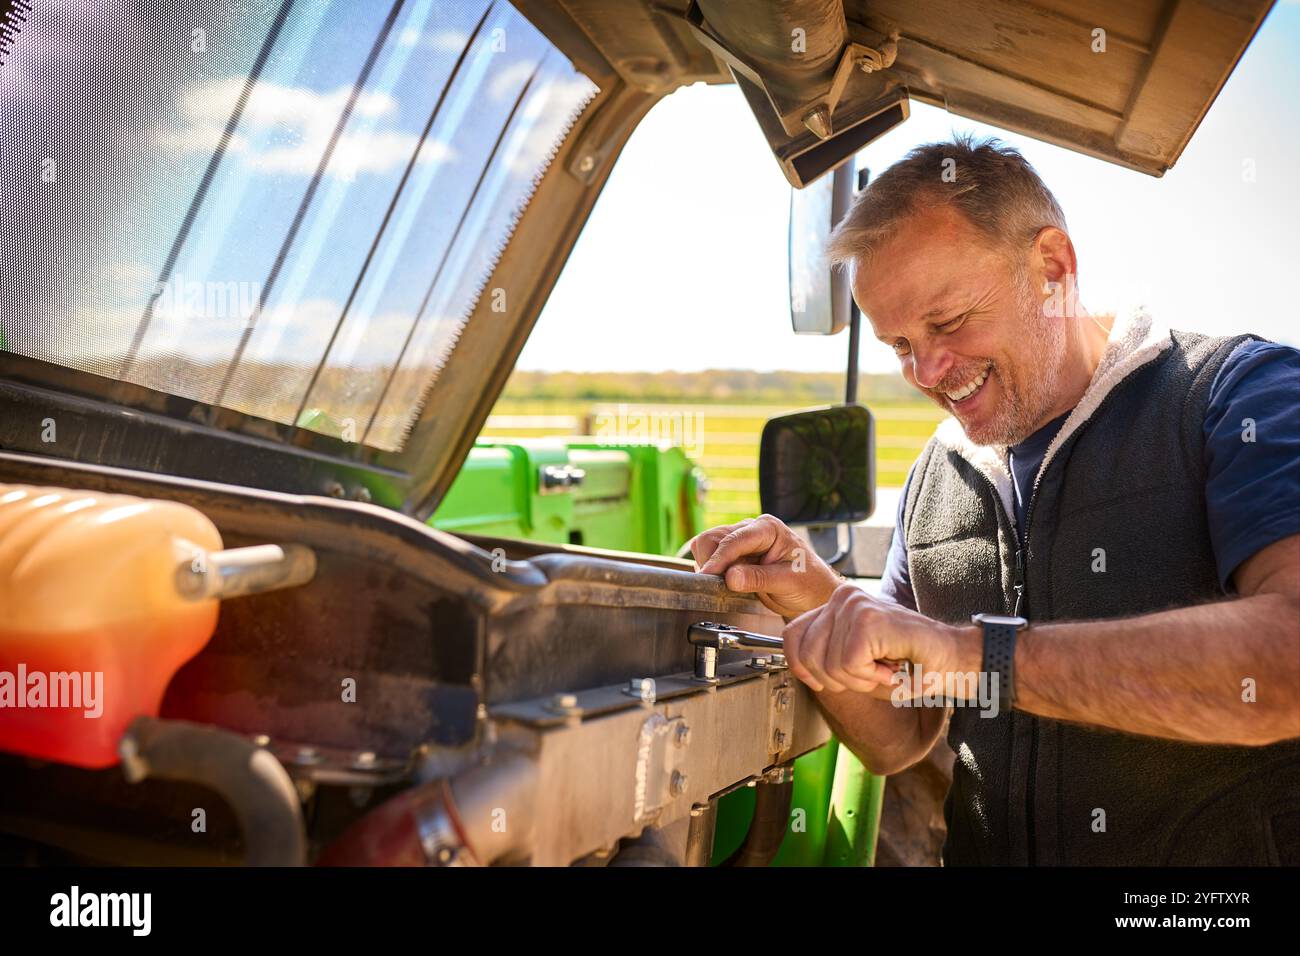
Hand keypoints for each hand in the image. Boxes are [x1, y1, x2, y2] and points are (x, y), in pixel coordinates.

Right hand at [689, 514, 839, 619]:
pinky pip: (712, 558)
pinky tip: (725, 585)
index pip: (734, 539)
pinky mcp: (735, 556)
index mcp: (768, 528)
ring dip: (709, 566)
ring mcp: (742, 542)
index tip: (706, 576)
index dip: (718, 558)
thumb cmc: (809, 583)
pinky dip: (712, 572)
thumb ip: (758, 578)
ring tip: (723, 586)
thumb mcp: (788, 582)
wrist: (814, 594)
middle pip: (713, 537)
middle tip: (715, 585)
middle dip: (710, 560)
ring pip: (708, 546)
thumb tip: (730, 577)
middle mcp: (752, 530)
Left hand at [782, 583, 980, 697]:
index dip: (800, 667)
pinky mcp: (868, 620)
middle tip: (871, 675)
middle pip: (806, 655)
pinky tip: (893, 669)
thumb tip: (799, 666)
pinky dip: (872, 679)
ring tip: (885, 670)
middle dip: (836, 680)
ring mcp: (854, 605)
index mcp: (838, 604)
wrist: (955, 660)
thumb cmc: (912, 664)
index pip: (792, 634)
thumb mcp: (858, 664)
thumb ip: (827, 658)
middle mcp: (843, 597)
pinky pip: (849, 666)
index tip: (822, 684)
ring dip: (860, 681)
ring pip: (829, 665)